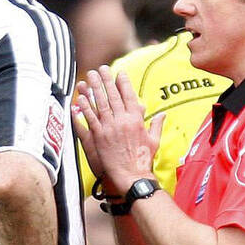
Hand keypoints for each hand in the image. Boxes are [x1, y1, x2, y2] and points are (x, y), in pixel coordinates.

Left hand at [73, 67, 164, 194]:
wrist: (132, 176)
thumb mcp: (154, 141)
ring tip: (91, 76)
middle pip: (113, 96)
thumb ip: (156, 125)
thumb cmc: (143, 160)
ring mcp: (110, 128)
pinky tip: (81, 98)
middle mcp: (123, 121)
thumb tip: (162, 114)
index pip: (129, 96)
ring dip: (95, 88)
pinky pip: (91, 118)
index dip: (123, 83)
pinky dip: (86, 107)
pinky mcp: (100, 137)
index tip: (119, 73)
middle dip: (107, 80)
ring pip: (101, 104)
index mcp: (136, 120)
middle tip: (102, 68)